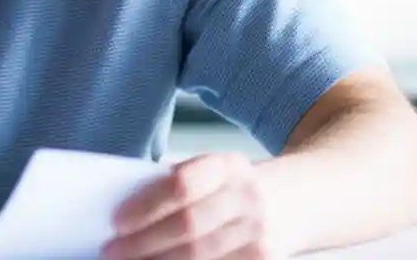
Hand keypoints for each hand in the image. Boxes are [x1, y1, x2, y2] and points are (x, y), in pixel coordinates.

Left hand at [104, 153, 286, 259]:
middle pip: (189, 226)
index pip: (183, 185)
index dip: (148, 205)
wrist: (304, 199)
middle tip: (112, 251)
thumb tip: (126, 213)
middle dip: (144, 242)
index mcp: (229, 166)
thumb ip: (180, 185)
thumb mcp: (217, 171)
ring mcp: (259, 234)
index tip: (117, 221)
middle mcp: (247, 198)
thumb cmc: (237, 186)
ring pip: (201, 255)